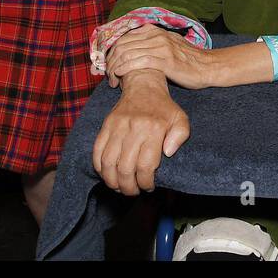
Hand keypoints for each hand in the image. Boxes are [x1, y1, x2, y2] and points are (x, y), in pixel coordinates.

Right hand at [92, 71, 190, 195]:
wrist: (143, 86)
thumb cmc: (164, 108)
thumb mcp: (180, 119)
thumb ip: (180, 136)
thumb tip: (168, 153)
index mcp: (153, 128)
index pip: (146, 165)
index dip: (145, 182)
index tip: (148, 186)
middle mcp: (133, 128)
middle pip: (125, 168)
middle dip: (128, 186)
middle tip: (133, 191)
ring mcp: (117, 127)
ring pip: (108, 163)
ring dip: (112, 181)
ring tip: (119, 187)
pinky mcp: (106, 126)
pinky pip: (97, 151)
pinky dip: (99, 168)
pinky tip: (107, 174)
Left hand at [106, 24, 215, 89]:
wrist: (208, 67)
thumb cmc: (186, 60)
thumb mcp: (167, 45)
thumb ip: (150, 44)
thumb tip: (131, 50)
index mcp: (154, 31)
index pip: (123, 38)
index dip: (111, 53)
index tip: (107, 66)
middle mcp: (156, 36)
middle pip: (122, 45)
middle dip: (110, 62)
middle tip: (108, 76)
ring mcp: (161, 47)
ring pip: (128, 53)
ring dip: (115, 68)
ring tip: (113, 81)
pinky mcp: (166, 60)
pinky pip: (138, 61)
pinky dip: (125, 68)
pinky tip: (120, 76)